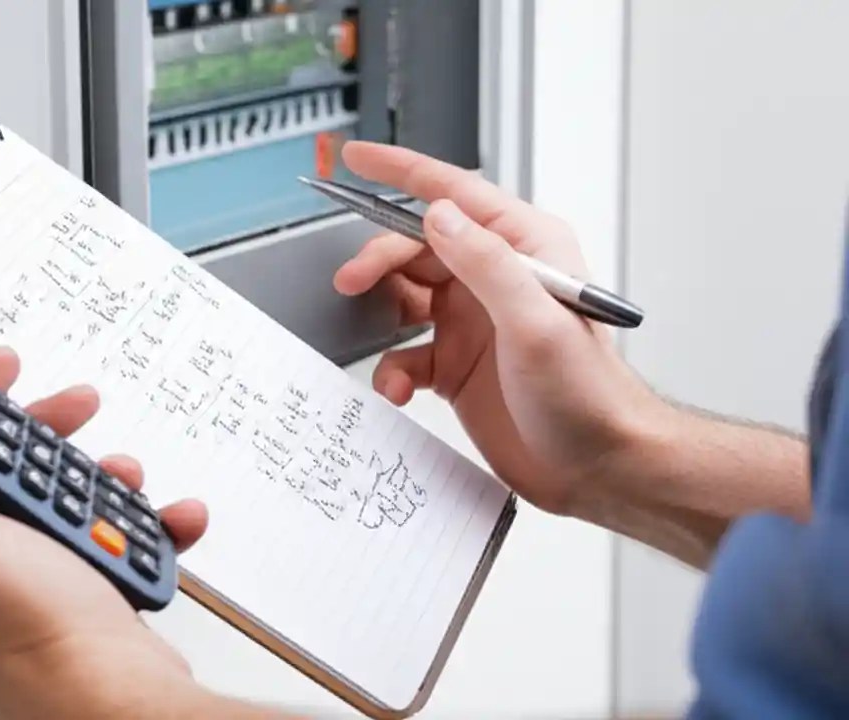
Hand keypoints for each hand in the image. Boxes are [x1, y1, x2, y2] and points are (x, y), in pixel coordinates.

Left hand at [0, 348, 209, 718]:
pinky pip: (107, 537)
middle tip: (74, 408)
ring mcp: (22, 576)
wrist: (108, 700)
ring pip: (56, 496)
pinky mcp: (73, 593)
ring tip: (121, 477)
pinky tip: (158, 520)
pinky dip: (139, 523)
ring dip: (98, 476)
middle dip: (44, 431)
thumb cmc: (23, 635)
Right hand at [333, 142, 661, 515]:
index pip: (455, 193)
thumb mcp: (535, 323)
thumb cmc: (587, 396)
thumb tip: (439, 215)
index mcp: (525, 249)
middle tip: (350, 279)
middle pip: (417, 246)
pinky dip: (392, 369)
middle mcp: (496, 279)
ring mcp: (474, 322)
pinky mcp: (457, 365)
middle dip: (378, 257)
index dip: (402, 171)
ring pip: (404, 295)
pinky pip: (405, 353)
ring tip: (369, 330)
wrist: (596, 468)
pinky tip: (398, 387)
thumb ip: (486, 264)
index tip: (357, 156)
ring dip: (380, 311)